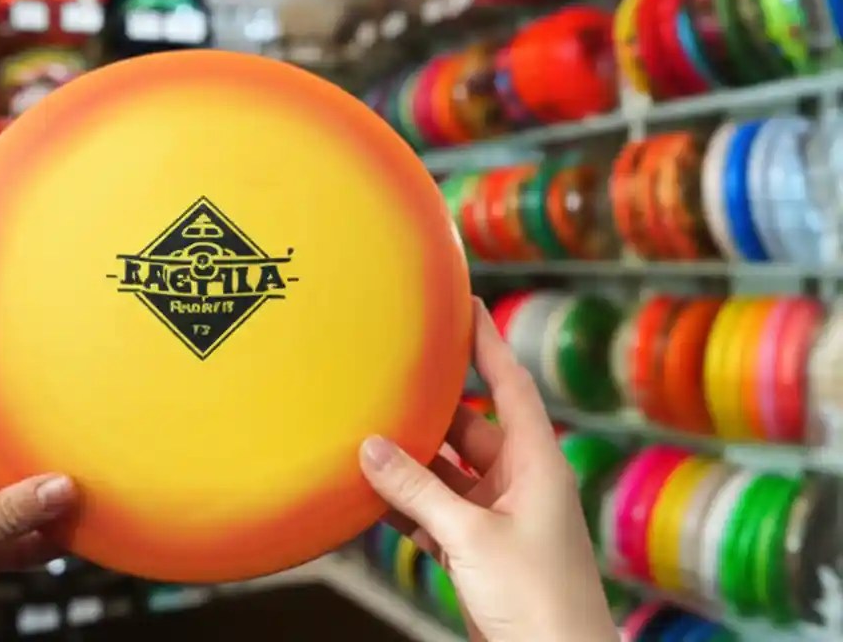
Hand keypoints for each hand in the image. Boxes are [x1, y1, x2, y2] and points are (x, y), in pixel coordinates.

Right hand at [359, 299, 617, 641]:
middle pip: (467, 427)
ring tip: (365, 434)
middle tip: (388, 376)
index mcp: (537, 464)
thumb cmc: (539, 601)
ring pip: (444, 471)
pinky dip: (406, 503)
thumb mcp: (472, 537)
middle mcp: (519, 482)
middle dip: (428, 408)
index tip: (467, 304)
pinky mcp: (478, 548)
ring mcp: (497, 516)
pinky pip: (434, 510)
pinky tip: (371, 494)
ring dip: (410, 461)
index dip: (489, 344)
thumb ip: (418, 491)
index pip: (511, 386)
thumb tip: (371, 448)